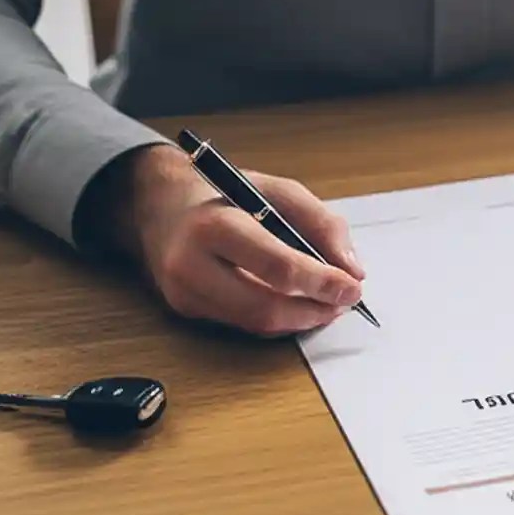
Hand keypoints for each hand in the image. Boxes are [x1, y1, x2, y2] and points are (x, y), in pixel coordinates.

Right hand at [102, 145, 365, 335]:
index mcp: (215, 224)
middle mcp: (192, 263)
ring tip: (326, 304)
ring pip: (256, 324)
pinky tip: (296, 306)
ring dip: (300, 320)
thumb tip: (351, 270)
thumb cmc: (223, 195)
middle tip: (344, 302)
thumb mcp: (276, 190)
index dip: (322, 283)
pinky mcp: (187, 310)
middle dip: (314, 311)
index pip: (278, 267)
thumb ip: (321, 223)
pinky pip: (244, 325)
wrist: (160, 206)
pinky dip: (278, 320)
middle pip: (266, 307)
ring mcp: (185, 292)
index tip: (353, 287)